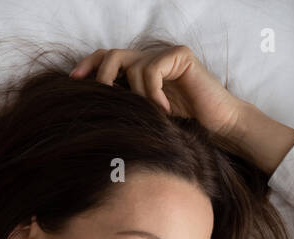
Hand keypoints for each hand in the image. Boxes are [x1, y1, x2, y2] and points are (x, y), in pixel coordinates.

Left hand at [68, 44, 245, 138]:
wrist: (220, 128)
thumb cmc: (186, 128)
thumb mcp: (146, 119)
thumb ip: (125, 107)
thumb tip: (91, 109)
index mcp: (139, 72)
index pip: (106, 59)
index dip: (89, 66)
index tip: (73, 82)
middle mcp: (150, 59)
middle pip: (112, 55)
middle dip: (101, 75)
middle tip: (100, 95)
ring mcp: (165, 55)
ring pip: (132, 66)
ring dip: (137, 96)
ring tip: (153, 114)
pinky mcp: (180, 56)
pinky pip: (151, 70)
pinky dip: (153, 93)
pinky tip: (166, 110)